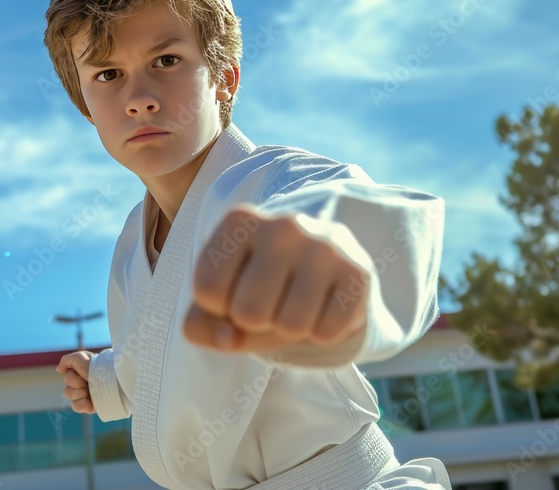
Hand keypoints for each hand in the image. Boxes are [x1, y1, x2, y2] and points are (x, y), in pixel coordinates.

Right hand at [56, 351, 96, 413]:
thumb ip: (67, 361)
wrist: (114, 379)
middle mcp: (81, 386)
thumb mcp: (82, 357)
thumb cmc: (99, 366)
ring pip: (71, 399)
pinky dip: (82, 404)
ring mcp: (85, 396)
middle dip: (77, 385)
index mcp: (79, 374)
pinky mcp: (89, 406)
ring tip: (90, 391)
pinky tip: (90, 401)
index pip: (67, 377)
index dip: (73, 377)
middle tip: (88, 381)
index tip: (84, 373)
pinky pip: (76, 407)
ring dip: (79, 394)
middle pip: (66, 391)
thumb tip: (59, 370)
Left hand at [183, 204, 369, 353]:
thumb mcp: (220, 296)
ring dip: (288, 331)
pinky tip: (322, 307)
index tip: (234, 291)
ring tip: (294, 305)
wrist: (324, 267)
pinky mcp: (357, 272)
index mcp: (239, 221)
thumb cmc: (259, 282)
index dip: (217, 309)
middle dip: (255, 323)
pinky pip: (326, 332)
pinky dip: (320, 334)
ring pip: (289, 326)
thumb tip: (227, 339)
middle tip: (269, 303)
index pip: (207, 289)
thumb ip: (201, 323)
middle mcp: (282, 224)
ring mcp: (323, 246)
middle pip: (248, 312)